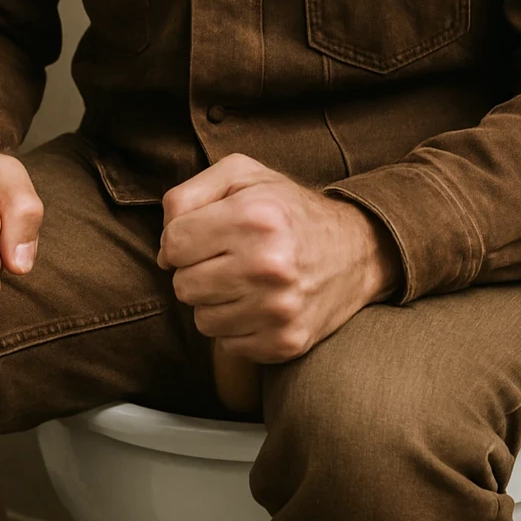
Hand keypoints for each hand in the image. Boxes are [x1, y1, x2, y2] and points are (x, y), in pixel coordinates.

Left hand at [157, 154, 398, 389]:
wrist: (357, 250)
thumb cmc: (288, 209)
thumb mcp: (241, 175)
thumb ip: (188, 196)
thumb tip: (163, 251)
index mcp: (254, 216)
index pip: (173, 244)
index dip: (181, 240)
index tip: (205, 236)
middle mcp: (268, 264)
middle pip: (183, 285)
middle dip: (197, 271)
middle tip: (229, 258)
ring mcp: (279, 308)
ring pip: (202, 320)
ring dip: (216, 302)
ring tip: (246, 280)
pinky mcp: (286, 341)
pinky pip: (227, 344)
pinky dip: (237, 326)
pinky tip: (260, 303)